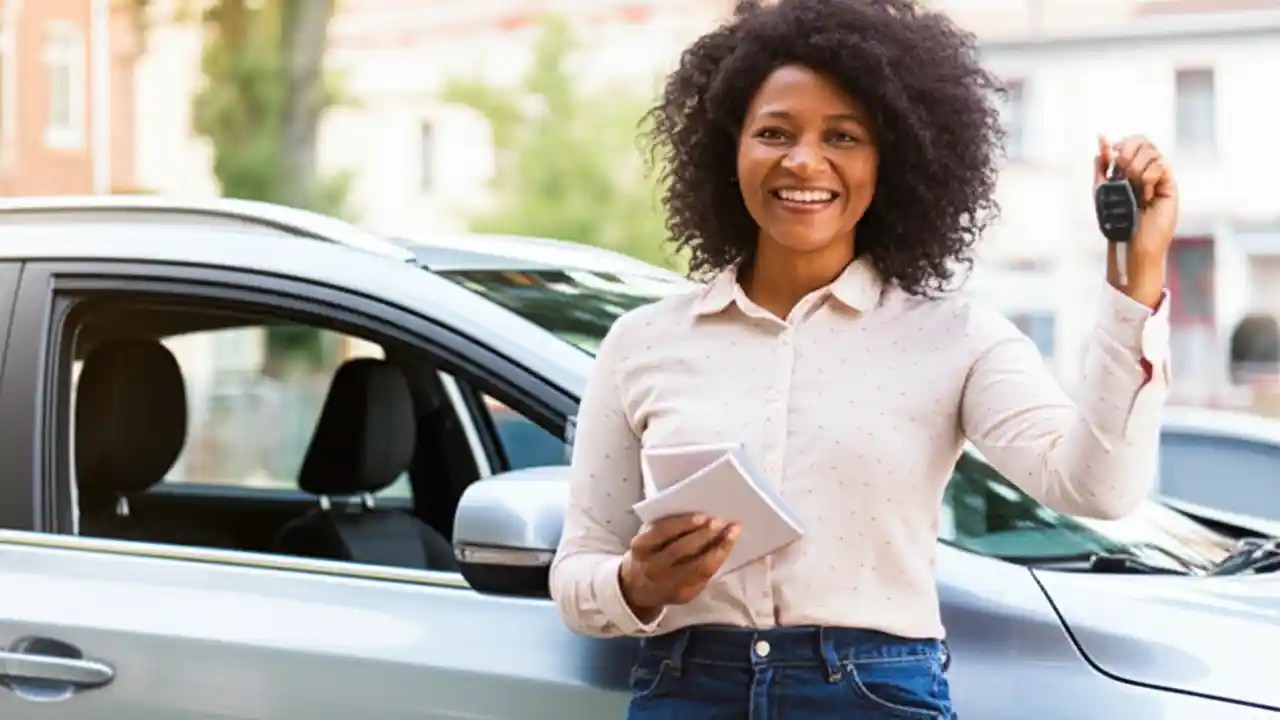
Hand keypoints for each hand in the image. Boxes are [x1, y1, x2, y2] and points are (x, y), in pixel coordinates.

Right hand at [618, 513, 739, 622]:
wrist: (639, 587)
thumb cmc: (649, 552)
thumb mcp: (648, 536)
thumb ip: (666, 525)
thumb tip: (700, 511)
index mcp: (641, 547)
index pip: (662, 532)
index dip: (683, 524)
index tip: (703, 516)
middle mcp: (653, 568)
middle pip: (682, 550)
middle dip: (704, 535)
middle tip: (721, 522)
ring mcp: (669, 585)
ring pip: (699, 567)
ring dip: (719, 549)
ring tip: (732, 533)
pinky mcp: (684, 595)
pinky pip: (705, 577)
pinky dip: (718, 561)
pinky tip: (726, 548)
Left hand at [1094, 134, 1177, 308]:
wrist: (1131, 240)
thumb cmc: (1117, 219)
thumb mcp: (1102, 190)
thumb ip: (1101, 166)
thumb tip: (1102, 141)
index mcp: (1129, 167)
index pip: (1131, 141)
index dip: (1121, 143)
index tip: (1112, 153)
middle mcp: (1145, 168)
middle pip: (1142, 141)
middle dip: (1128, 153)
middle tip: (1123, 172)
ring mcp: (1158, 175)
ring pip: (1150, 152)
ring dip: (1137, 168)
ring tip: (1135, 189)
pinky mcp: (1168, 184)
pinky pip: (1159, 166)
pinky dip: (1148, 178)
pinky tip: (1146, 195)